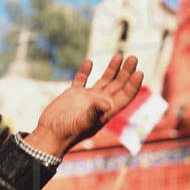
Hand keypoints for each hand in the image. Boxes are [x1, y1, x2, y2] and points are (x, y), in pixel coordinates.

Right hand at [25, 54, 143, 157]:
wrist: (49, 134)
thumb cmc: (68, 132)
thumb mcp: (82, 122)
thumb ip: (95, 112)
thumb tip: (107, 102)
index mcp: (106, 112)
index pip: (124, 97)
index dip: (133, 85)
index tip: (140, 72)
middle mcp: (99, 103)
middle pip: (117, 86)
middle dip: (126, 72)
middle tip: (133, 58)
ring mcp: (87, 98)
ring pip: (104, 80)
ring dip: (112, 69)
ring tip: (119, 55)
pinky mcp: (73, 94)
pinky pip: (81, 79)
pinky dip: (85, 71)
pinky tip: (89, 62)